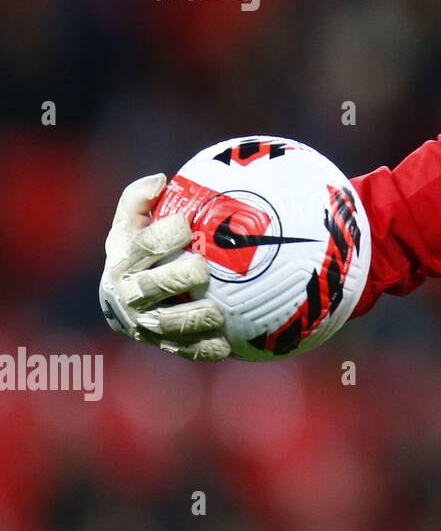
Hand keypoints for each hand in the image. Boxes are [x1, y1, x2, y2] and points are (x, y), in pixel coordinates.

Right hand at [98, 173, 230, 360]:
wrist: (130, 301)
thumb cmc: (142, 251)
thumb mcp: (132, 223)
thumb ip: (138, 199)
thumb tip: (160, 179)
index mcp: (123, 259)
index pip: (143, 245)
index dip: (165, 235)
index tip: (187, 226)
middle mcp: (129, 294)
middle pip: (153, 287)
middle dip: (179, 277)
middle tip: (202, 269)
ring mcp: (145, 323)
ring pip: (169, 324)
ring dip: (194, 318)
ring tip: (217, 312)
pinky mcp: (165, 345)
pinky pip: (186, 350)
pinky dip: (204, 349)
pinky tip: (226, 344)